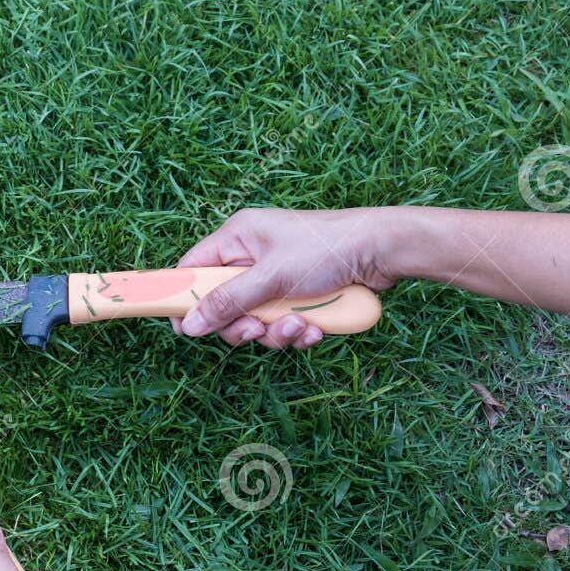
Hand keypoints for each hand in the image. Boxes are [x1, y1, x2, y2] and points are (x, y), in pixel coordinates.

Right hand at [171, 208, 396, 348]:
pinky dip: (297, 332)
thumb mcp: (272, 276)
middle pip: (223, 304)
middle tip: (256, 330)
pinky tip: (316, 329)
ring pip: (255, 320)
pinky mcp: (299, 296)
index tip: (184, 329)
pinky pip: (282, 324)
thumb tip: (190, 324)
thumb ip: (228, 301)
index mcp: (238, 237)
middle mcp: (253, 257)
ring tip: (300, 327)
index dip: (184, 299)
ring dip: (275, 332)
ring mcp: (276, 279)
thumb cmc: (327, 248)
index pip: (193, 269)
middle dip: (242, 325)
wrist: (385, 251)